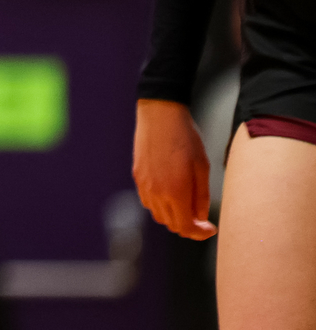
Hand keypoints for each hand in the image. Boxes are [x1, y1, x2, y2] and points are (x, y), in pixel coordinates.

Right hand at [133, 98, 215, 239]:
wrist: (160, 116)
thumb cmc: (185, 138)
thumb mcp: (202, 167)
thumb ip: (201, 197)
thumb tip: (200, 217)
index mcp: (175, 192)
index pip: (185, 227)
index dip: (199, 233)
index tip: (210, 228)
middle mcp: (156, 192)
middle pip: (170, 224)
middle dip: (188, 226)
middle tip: (202, 220)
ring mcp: (144, 185)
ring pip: (158, 215)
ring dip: (173, 217)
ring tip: (187, 207)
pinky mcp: (137, 176)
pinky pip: (148, 201)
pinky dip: (160, 206)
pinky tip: (171, 194)